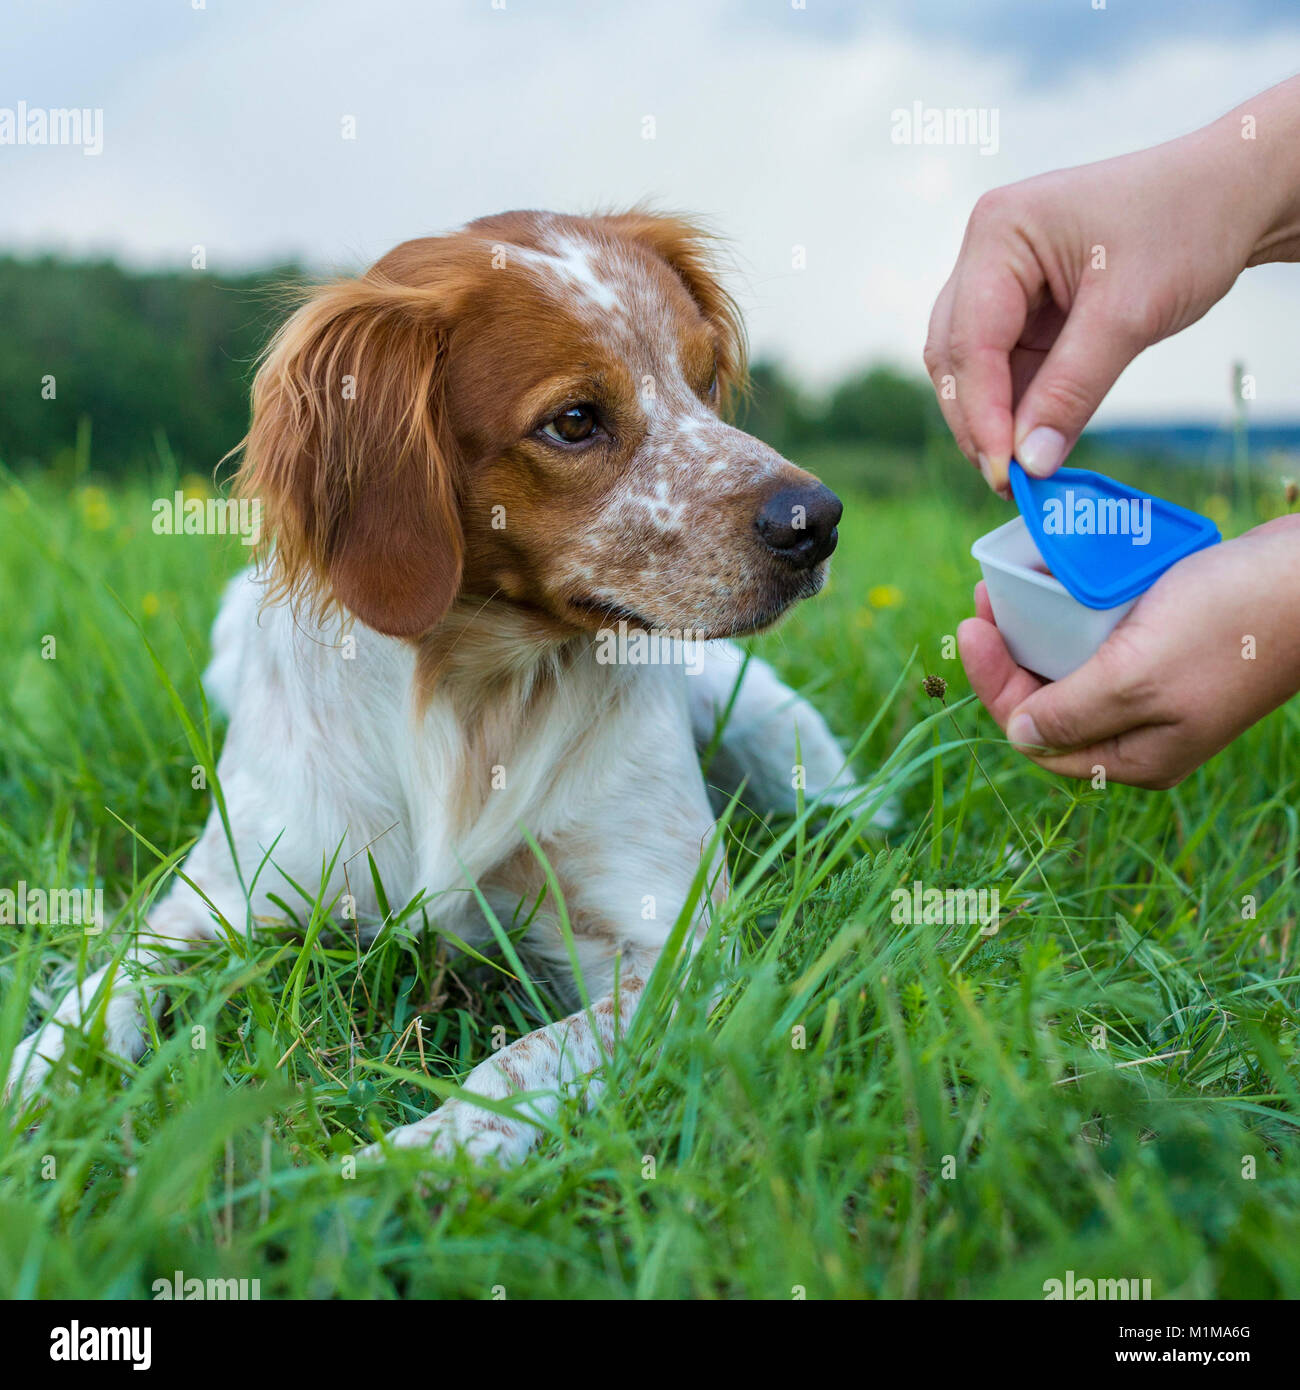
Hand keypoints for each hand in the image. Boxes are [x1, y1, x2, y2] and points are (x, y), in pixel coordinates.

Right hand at [924, 78, 1299, 492]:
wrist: (1231, 194)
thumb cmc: (1187, 224)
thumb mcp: (1130, 313)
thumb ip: (1072, 390)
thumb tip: (1030, 463)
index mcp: (999, 233)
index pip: (971, 340)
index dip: (981, 412)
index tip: (1003, 471)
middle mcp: (987, 254)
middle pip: (955, 357)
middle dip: (976, 421)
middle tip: (1007, 482)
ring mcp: (1001, 281)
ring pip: (972, 369)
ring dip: (990, 421)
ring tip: (1021, 470)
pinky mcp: (1023, 308)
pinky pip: (1004, 369)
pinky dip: (1014, 408)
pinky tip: (1033, 443)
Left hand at [958, 515, 1299, 788]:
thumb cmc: (1229, 623)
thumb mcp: (1136, 675)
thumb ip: (1071, 713)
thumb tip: (1017, 734)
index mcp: (1135, 756)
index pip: (1036, 736)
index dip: (994, 685)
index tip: (971, 627)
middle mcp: (1143, 733)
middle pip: (1050, 704)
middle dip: (1011, 656)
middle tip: (983, 601)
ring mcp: (1160, 693)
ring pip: (1075, 670)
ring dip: (1037, 632)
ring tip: (1010, 585)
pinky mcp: (1173, 652)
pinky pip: (1105, 641)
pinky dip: (1077, 615)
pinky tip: (1059, 583)